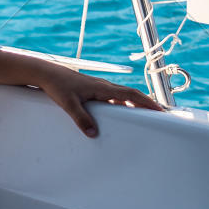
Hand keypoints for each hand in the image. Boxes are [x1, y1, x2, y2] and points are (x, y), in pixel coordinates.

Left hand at [35, 66, 166, 137]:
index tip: (161, 110)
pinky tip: (120, 115)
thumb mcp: (68, 104)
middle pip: (131, 95)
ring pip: (122, 97)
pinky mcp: (93, 90)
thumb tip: (93, 134)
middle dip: (146, 105)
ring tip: (144, 118)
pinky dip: (121, 106)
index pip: (131, 95)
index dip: (147, 102)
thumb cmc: (57, 86)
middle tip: (159, 116)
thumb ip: (81, 119)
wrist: (47, 74)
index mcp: (103, 88)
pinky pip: (112, 99)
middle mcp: (105, 86)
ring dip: (134, 106)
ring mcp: (100, 88)